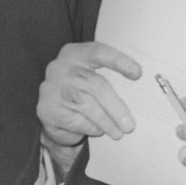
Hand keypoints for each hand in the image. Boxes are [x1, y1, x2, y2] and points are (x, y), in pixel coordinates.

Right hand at [36, 41, 142, 175]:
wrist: (55, 113)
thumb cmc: (82, 93)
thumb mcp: (94, 80)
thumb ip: (111, 81)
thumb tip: (138, 95)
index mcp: (75, 53)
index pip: (98, 52)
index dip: (118, 61)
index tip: (137, 73)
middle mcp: (60, 67)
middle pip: (94, 84)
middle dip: (115, 106)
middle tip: (129, 124)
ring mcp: (51, 87)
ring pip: (86, 105)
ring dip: (106, 121)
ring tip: (118, 132)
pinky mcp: (47, 108)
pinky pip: (74, 119)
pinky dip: (90, 127)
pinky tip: (98, 130)